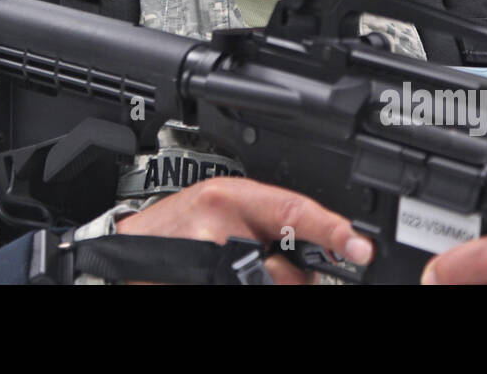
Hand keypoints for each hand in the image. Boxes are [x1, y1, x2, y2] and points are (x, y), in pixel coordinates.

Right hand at [114, 177, 373, 283]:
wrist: (126, 250)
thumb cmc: (174, 228)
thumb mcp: (220, 207)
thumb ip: (265, 220)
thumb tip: (317, 252)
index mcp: (229, 196)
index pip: (293, 210)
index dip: (332, 230)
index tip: (360, 248)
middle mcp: (220, 227)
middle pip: (287, 271)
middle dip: (285, 276)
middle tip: (257, 263)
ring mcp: (210, 259)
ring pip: (272, 286)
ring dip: (266, 286)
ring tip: (230, 270)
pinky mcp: (205, 281)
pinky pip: (246, 290)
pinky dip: (243, 285)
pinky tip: (220, 277)